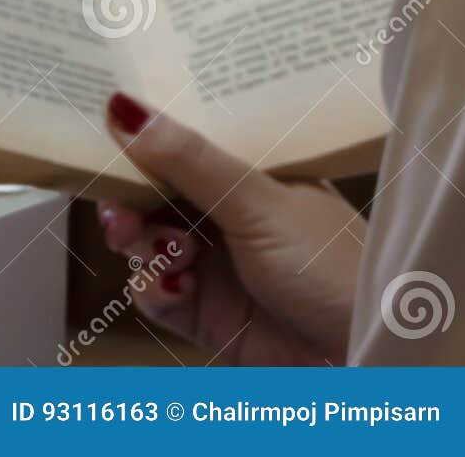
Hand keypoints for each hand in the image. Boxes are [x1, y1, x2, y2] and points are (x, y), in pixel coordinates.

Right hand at [98, 91, 363, 364]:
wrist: (363, 359)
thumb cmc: (330, 265)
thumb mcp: (258, 202)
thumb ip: (188, 159)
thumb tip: (121, 105)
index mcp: (253, 176)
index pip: (187, 144)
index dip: (144, 136)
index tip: (101, 126)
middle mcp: (229, 216)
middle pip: (154, 195)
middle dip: (127, 198)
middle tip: (116, 209)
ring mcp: (214, 265)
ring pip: (146, 243)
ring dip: (139, 243)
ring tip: (151, 249)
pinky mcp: (202, 313)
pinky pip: (154, 293)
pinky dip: (154, 289)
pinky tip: (173, 288)